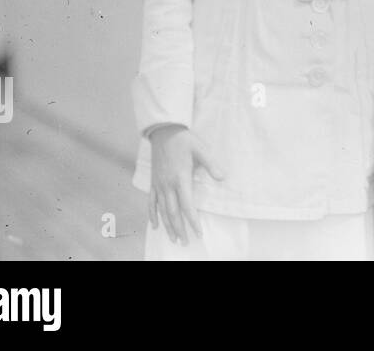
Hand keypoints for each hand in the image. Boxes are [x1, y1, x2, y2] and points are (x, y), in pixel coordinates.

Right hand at [147, 124, 224, 245]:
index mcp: (180, 178)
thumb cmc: (184, 140)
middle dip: (180, 229)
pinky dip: (153, 215)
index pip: (187, 205)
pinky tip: (155, 225)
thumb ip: (211, 164)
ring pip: (162, 210)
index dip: (192, 221)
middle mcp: (168, 185)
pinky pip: (151, 202)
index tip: (198, 233)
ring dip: (168, 226)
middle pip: (173, 213)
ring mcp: (159, 185)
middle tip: (185, 242)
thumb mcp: (201, 149)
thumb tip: (222, 177)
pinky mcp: (153, 182)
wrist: (164, 131)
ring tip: (173, 239)